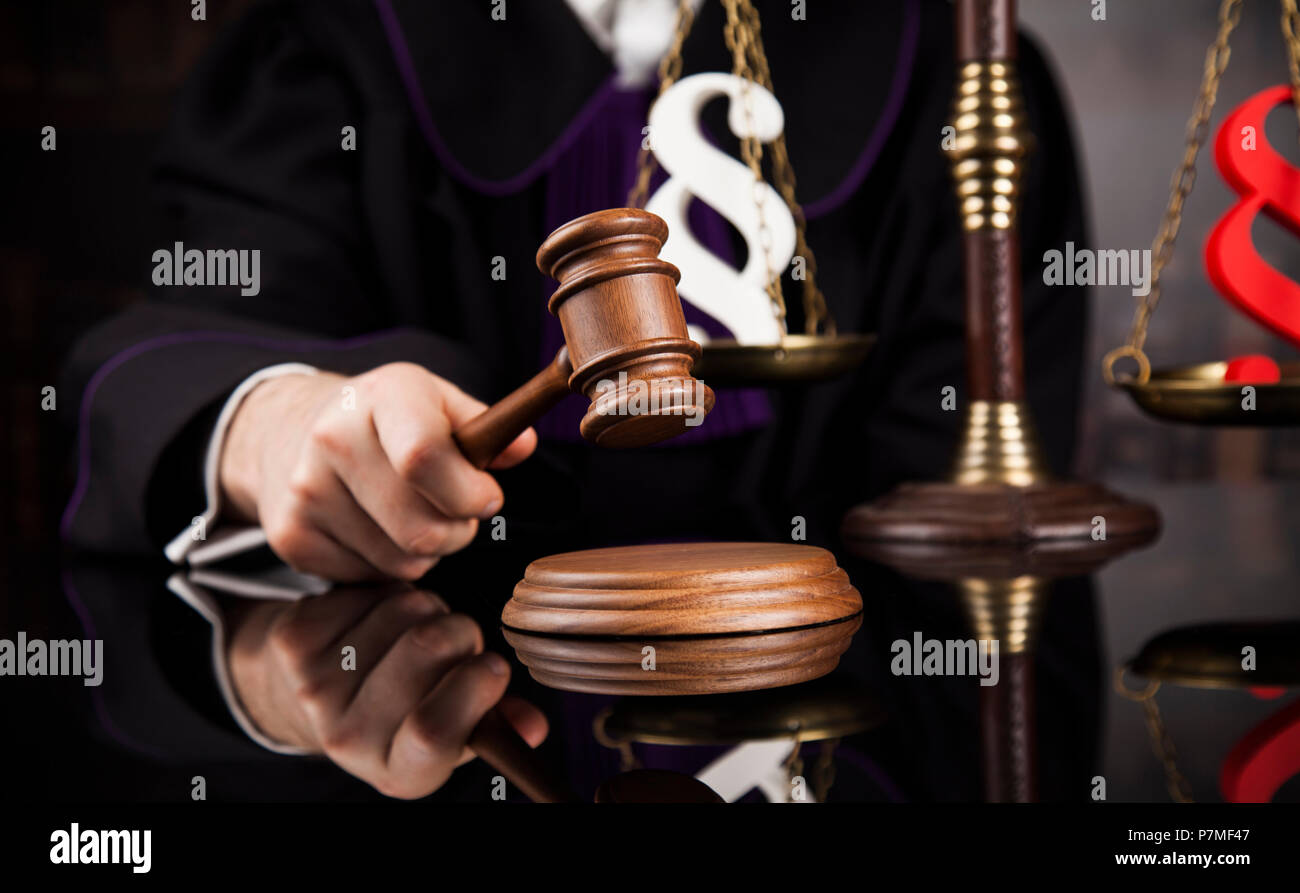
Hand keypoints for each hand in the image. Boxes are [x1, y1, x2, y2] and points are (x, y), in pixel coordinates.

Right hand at [219, 362, 535, 580]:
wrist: (295, 432)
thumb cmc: (388, 421)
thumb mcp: (437, 403)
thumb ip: (485, 426)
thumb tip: (522, 446)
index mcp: (383, 396)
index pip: (425, 456)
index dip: (469, 492)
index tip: (488, 498)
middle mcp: (333, 438)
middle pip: (421, 527)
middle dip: (457, 531)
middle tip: (454, 512)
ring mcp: (305, 490)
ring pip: (401, 560)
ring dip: (425, 551)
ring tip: (412, 517)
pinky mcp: (289, 534)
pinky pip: (368, 577)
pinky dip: (384, 564)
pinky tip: (375, 529)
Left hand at [226, 585, 547, 798]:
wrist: (317, 694)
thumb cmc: (405, 708)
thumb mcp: (455, 727)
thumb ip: (496, 722)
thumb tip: (533, 726)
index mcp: (400, 770)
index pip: (433, 733)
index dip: (473, 689)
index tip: (494, 666)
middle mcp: (348, 740)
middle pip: (426, 651)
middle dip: (460, 632)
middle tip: (457, 640)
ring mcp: (314, 689)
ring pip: (403, 610)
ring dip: (425, 607)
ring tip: (415, 629)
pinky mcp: (294, 642)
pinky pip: (370, 591)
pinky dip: (387, 593)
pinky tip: (378, 618)